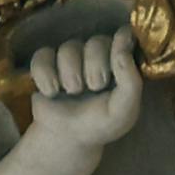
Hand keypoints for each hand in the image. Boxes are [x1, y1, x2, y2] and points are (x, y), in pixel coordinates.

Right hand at [10, 24, 146, 161]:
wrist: (66, 138)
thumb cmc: (99, 123)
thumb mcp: (124, 110)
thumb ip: (131, 81)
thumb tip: (123, 47)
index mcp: (120, 61)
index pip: (124, 36)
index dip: (119, 46)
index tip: (115, 63)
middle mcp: (97, 53)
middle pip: (97, 42)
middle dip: (95, 68)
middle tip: (94, 88)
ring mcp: (71, 55)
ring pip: (70, 48)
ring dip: (70, 75)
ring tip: (72, 93)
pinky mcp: (46, 61)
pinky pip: (43, 56)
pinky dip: (46, 76)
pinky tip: (51, 92)